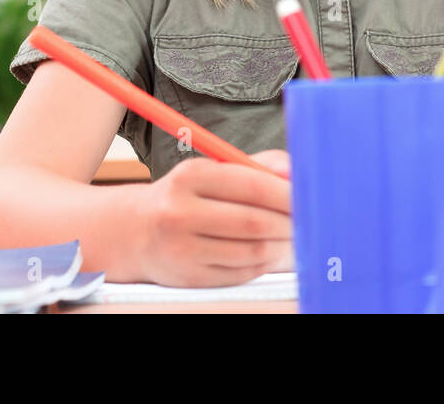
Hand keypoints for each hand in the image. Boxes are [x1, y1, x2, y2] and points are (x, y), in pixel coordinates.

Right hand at [129, 148, 293, 285]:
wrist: (136, 230)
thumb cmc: (188, 195)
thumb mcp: (215, 169)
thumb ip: (260, 166)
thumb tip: (297, 174)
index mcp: (190, 177)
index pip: (252, 186)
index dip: (287, 195)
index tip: (307, 198)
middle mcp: (179, 212)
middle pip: (254, 223)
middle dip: (289, 223)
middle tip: (305, 221)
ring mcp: (181, 248)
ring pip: (251, 252)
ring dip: (280, 245)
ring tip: (289, 236)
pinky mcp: (187, 277)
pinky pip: (240, 274)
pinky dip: (263, 264)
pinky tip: (268, 252)